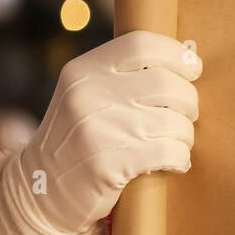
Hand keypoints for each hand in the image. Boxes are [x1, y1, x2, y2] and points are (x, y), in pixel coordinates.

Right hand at [0, 30, 201, 234]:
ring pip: (174, 122)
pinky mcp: (108, 165)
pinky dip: (180, 158)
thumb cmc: (79, 138)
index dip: (176, 54)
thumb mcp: (86, 95)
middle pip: (167, 84)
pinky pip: (170, 153)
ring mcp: (97, 130)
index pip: (142, 44)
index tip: (192, 68)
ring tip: (176, 142)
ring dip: (185, 135)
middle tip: (186, 114)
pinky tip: (174, 162)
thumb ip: (122, 75)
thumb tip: (183, 57)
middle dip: (188, 101)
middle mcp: (88, 94)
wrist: (42, 190)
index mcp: (84, 70)